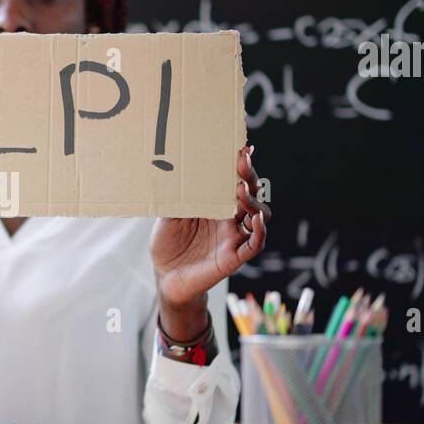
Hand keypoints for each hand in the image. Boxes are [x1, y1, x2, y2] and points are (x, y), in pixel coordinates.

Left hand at [151, 145, 269, 336]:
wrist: (164, 276)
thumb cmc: (168, 244)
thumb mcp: (168, 215)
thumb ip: (178, 196)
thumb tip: (175, 168)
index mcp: (217, 205)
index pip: (235, 181)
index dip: (241, 166)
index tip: (243, 148)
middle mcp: (230, 218)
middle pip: (251, 193)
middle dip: (249, 176)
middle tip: (241, 161)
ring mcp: (234, 236)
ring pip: (259, 215)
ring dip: (254, 201)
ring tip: (241, 189)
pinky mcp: (234, 257)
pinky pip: (254, 243)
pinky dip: (259, 230)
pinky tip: (255, 218)